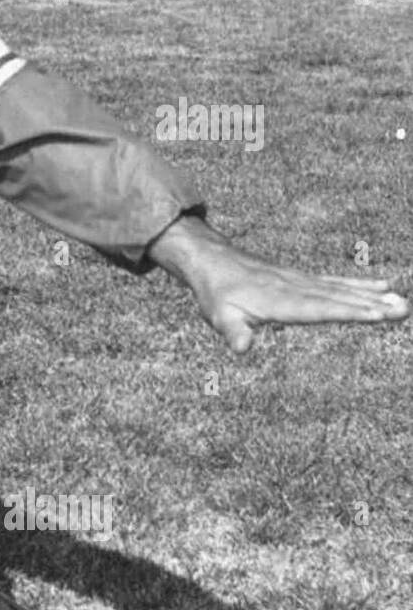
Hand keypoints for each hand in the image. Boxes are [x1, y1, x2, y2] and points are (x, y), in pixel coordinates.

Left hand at [146, 214, 408, 353]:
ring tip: (402, 302)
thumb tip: (241, 348)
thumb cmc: (217, 292)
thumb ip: (233, 332)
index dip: (348, 312)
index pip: (320, 308)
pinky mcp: (303, 279)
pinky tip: (381, 285)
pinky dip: (359, 285)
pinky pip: (336, 283)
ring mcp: (302, 282)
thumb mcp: (219, 315)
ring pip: (343, 290)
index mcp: (281, 300)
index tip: (377, 314)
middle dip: (372, 305)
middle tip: (403, 309)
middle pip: (340, 298)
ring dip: (373, 296)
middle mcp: (297, 288)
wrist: (214, 261)